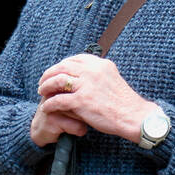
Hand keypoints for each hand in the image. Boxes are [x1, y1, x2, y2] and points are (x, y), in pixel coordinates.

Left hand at [32, 53, 154, 146]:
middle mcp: (92, 71)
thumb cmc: (123, 102)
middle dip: (50, 73)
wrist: (133, 115)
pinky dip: (49, 104)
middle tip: (43, 81)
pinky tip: (46, 108)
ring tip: (41, 92)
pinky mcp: (81, 101)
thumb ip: (97, 75)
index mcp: (99, 64)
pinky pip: (58, 100)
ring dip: (46, 86)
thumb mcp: (111, 79)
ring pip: (57, 80)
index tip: (56, 72)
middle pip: (63, 67)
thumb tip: (84, 75)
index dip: (62, 65)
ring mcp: (86, 85)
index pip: (75, 59)